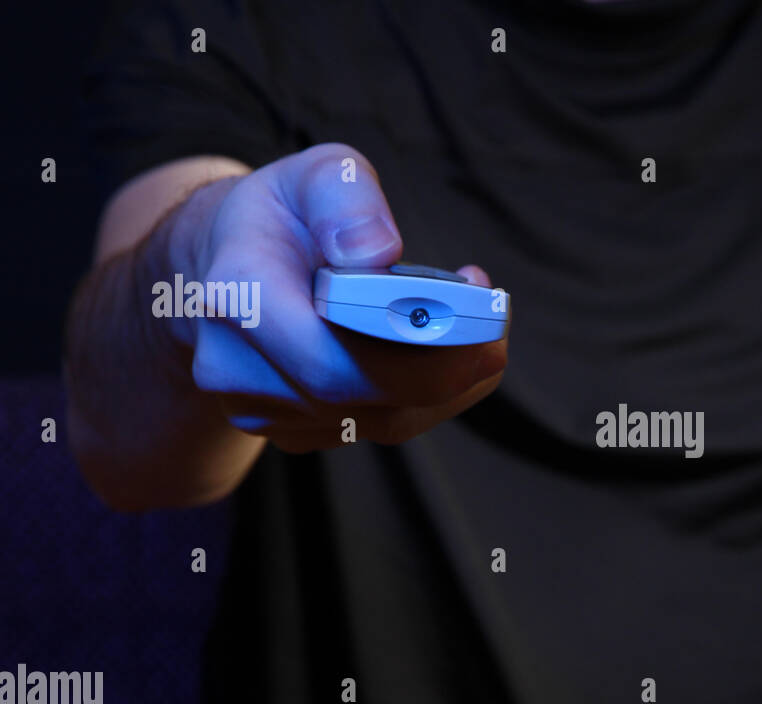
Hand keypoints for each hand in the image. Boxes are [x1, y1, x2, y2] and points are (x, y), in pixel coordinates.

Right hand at [174, 142, 506, 452]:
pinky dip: (428, 394)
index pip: (332, 357)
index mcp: (240, 296)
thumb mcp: (317, 175)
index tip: (477, 302)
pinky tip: (441, 352)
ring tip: (471, 324)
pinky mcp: (295, 432)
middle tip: (495, 322)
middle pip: (365, 396)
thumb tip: (379, 252)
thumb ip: (346, 197)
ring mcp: (263, 410)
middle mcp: (238, 367)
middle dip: (447, 364)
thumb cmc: (285, 216)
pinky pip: (383, 426)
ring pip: (386, 419)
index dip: (415, 345)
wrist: (227, 267)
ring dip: (447, 378)